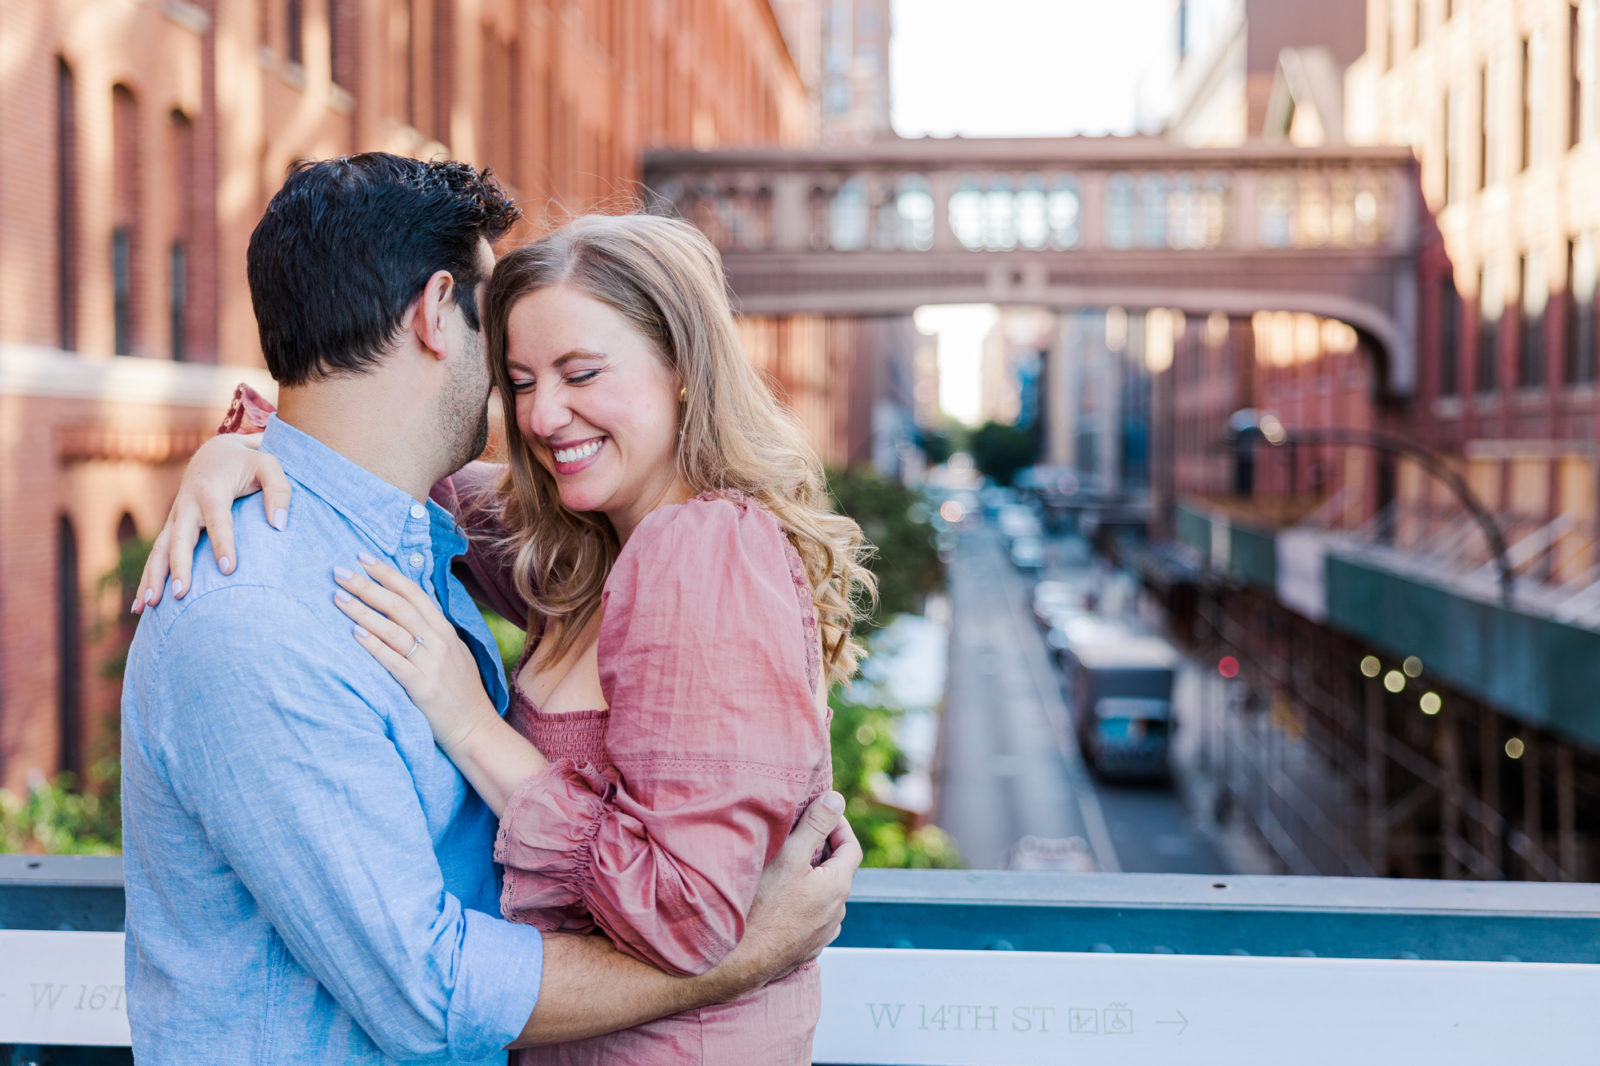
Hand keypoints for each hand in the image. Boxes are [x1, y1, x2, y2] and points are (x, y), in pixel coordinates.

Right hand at [133, 433, 291, 611]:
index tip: (228, 568)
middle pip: (179, 538)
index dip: (222, 543)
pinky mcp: (171, 528)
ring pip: (159, 549)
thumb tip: (279, 525)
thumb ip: (280, 491)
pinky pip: (156, 555)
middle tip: (181, 594)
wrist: (215, 452)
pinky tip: (139, 606)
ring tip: (148, 605)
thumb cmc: (247, 463)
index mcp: (212, 490)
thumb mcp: (269, 465)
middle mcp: (187, 505)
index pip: (218, 520)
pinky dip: (147, 579)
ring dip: (152, 577)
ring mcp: (175, 518)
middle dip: (179, 566)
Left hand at [334, 553, 500, 755]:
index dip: (388, 573)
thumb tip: (400, 612)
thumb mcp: (453, 654)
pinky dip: (374, 645)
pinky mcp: (423, 687)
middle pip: (399, 606)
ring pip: (393, 629)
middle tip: (340, 572)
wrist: (476, 729)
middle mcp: (440, 642)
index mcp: (446, 630)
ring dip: (363, 611)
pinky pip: (394, 661)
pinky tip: (355, 633)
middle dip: (368, 586)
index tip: (363, 558)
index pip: (414, 593)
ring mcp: (432, 663)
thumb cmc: (460, 693)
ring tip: (338, 598)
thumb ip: (430, 633)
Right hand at [709, 791, 860, 997]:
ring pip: (824, 897)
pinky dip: (804, 903)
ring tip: (787, 868)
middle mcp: (837, 913)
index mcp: (837, 887)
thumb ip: (815, 826)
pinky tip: (781, 900)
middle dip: (823, 851)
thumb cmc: (761, 907)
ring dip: (813, 880)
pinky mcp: (806, 950)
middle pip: (838, 872)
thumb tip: (837, 800)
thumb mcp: (788, 856)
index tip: (822, 815)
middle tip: (799, 837)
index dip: (839, 826)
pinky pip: (812, 919)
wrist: (740, 962)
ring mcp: (822, 935)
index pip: (852, 848)